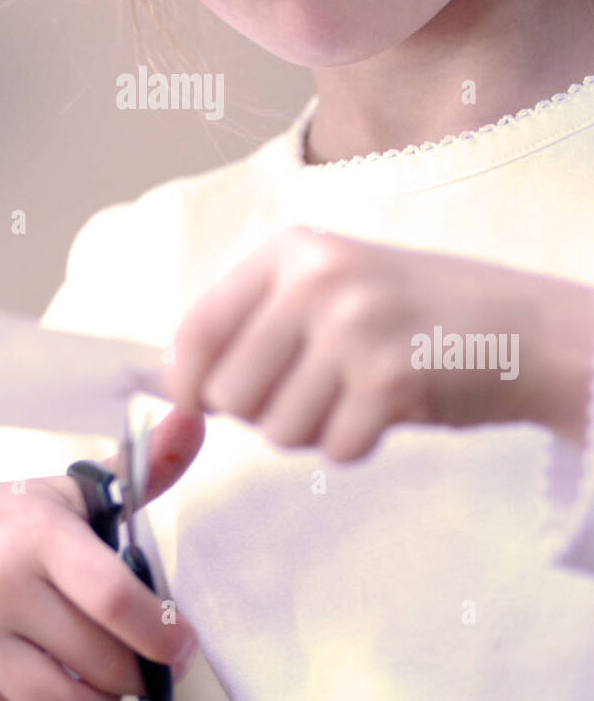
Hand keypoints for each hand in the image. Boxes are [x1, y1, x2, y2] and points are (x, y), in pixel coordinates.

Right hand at [0, 406, 204, 700]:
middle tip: (147, 663)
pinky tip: (60, 686)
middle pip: (98, 658)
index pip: (113, 597)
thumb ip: (140, 470)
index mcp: (38, 533)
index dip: (162, 634)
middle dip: (137, 671)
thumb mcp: (65, 493)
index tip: (184, 647)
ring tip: (108, 684)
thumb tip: (193, 418)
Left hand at [160, 227, 593, 461]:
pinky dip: (356, 445)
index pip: (197, 327)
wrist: (522, 326)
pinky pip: (333, 449)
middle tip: (313, 394)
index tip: (193, 406)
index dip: (185, 381)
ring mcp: (354, 328)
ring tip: (356, 394)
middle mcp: (316, 281)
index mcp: (292, 252)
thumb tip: (178, 385)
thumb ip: (258, 321)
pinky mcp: (390, 380)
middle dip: (261, 413)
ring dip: (313, 431)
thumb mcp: (332, 284)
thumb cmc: (414, 314)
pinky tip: (388, 410)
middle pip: (229, 393)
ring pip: (277, 430)